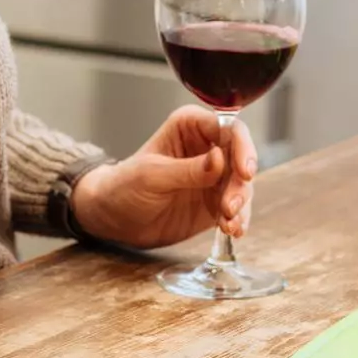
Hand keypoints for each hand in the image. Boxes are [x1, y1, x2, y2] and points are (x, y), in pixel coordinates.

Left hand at [69, 106, 258, 247]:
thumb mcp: (152, 176)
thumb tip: (220, 159)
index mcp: (191, 126)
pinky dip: (238, 219)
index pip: (229, 129)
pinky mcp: (216, 201)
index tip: (244, 172)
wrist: (114, 218)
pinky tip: (232, 231)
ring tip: (228, 224)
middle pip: (241, 158)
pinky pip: (237, 208)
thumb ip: (188, 169)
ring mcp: (215, 176)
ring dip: (241, 205)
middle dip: (240, 184)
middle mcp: (208, 147)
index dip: (242, 148)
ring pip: (243, 185)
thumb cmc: (124, 186)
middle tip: (229, 206)